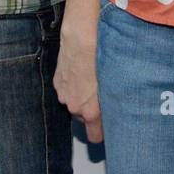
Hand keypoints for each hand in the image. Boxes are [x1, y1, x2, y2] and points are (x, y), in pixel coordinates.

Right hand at [54, 19, 102, 142]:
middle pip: (83, 118)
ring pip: (74, 103)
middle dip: (90, 110)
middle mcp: (74, 106)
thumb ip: (111, 103)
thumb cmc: (100, 58)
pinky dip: (72, 86)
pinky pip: (67, 91)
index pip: (94, 136)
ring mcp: (63, 94)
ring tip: (89, 80)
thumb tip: (116, 112)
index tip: (107, 126)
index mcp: (90, 111)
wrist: (81, 37)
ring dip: (80, 97)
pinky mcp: (57, 82)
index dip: (101, 132)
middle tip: (100, 95)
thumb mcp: (112, 84)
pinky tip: (80, 73)